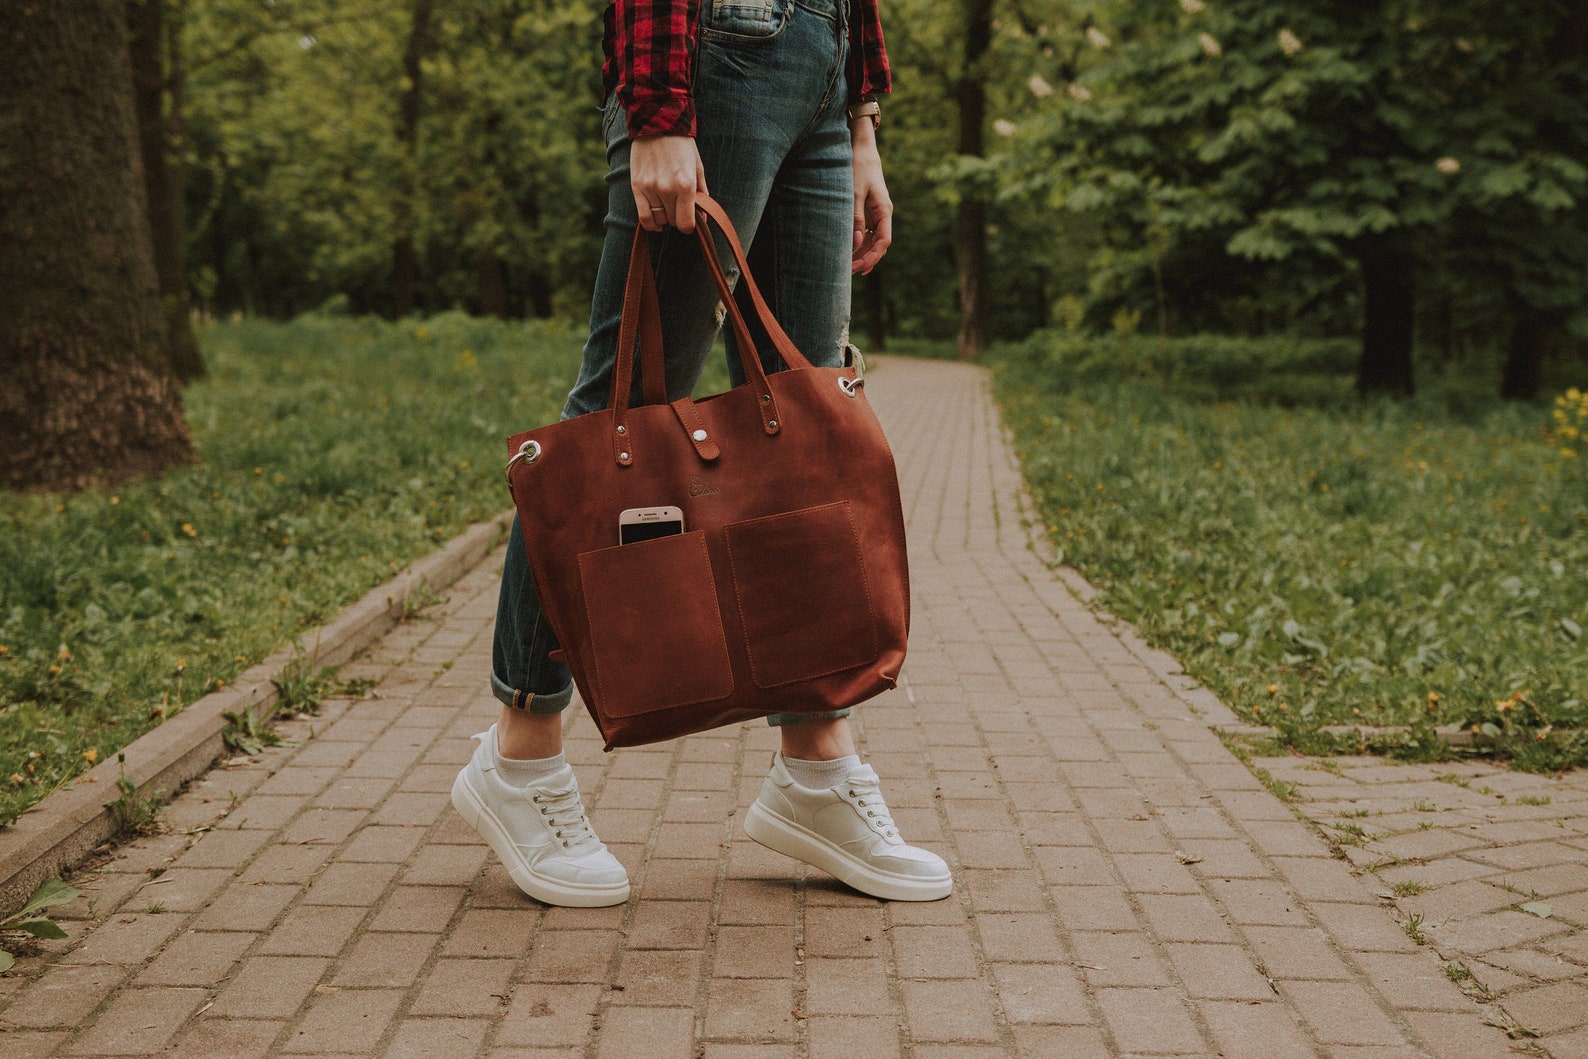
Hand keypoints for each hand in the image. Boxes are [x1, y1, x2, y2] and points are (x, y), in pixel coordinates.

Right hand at [631, 135, 707, 233]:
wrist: (657, 125)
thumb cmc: (681, 146)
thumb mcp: (698, 168)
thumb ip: (702, 195)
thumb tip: (703, 219)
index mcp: (686, 185)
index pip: (686, 224)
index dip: (689, 226)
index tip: (690, 221)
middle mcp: (667, 190)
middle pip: (673, 221)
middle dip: (678, 217)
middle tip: (679, 206)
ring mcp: (650, 189)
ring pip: (659, 220)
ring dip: (664, 217)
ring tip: (667, 206)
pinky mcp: (637, 186)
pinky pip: (643, 217)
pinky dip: (650, 224)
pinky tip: (656, 222)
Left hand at [850, 121, 891, 274]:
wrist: (860, 149)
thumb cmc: (858, 168)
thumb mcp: (855, 192)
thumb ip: (855, 218)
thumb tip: (857, 243)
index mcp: (884, 210)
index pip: (883, 241)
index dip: (873, 257)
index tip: (860, 268)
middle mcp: (882, 214)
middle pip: (878, 244)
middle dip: (866, 259)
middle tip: (849, 271)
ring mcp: (875, 213)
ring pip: (872, 240)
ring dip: (861, 253)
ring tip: (847, 266)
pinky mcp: (866, 211)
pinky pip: (865, 232)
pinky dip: (858, 243)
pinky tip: (848, 252)